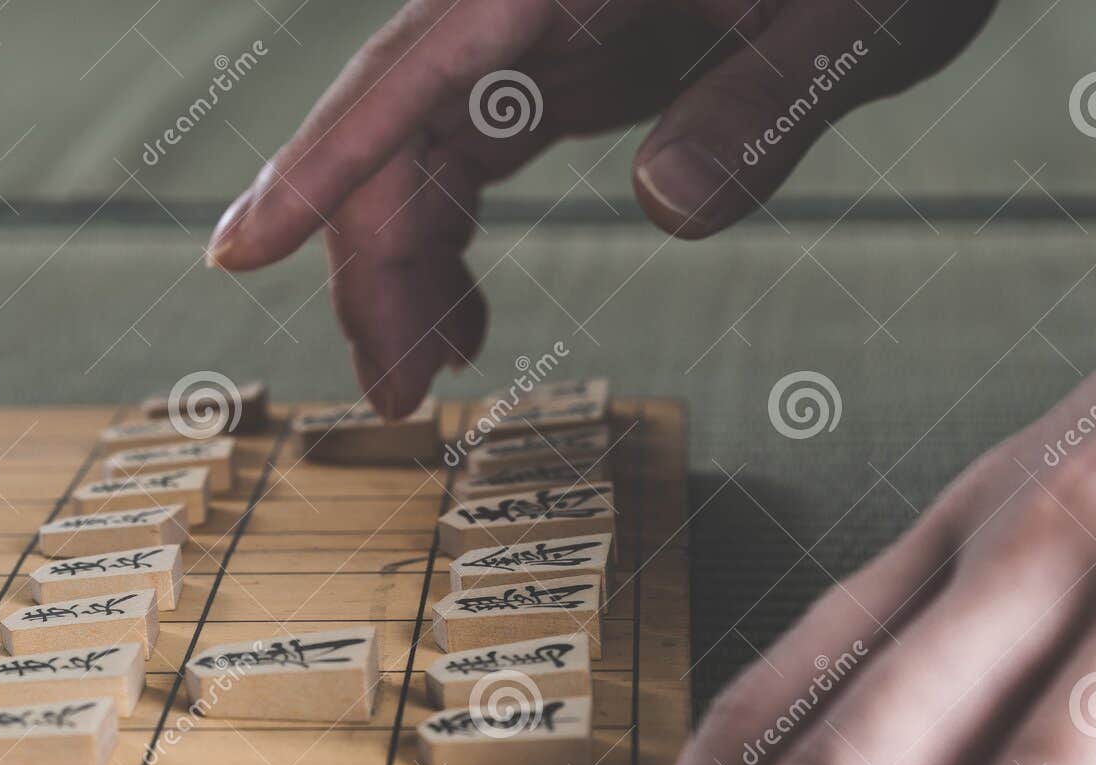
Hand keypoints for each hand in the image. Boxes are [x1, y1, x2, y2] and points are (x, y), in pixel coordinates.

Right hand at [206, 0, 994, 414]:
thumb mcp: (855, 22)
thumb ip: (758, 106)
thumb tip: (666, 211)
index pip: (418, 70)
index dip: (322, 164)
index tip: (240, 247)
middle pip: (403, 127)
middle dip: (375, 262)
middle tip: (393, 397)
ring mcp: (547, 27)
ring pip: (424, 146)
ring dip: (406, 262)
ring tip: (425, 374)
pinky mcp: (571, 58)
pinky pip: (474, 149)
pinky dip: (455, 236)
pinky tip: (470, 312)